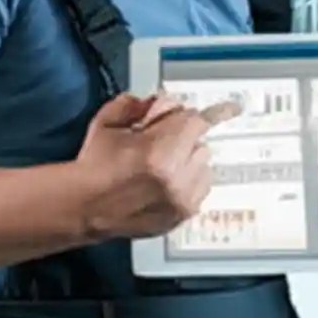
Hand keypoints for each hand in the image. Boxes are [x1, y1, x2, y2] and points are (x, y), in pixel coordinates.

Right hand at [77, 93, 240, 239]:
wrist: (85, 206)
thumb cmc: (94, 165)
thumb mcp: (109, 122)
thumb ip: (137, 104)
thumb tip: (161, 102)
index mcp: (160, 151)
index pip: (197, 122)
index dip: (205, 114)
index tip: (232, 107)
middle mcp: (176, 177)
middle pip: (200, 143)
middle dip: (183, 139)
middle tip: (160, 144)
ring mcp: (182, 199)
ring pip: (204, 166)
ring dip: (189, 160)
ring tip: (162, 166)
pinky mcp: (183, 214)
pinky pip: (201, 187)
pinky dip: (189, 181)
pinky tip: (166, 182)